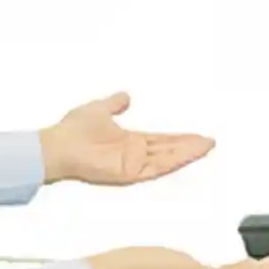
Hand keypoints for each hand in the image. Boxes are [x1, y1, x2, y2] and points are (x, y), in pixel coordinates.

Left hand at [39, 92, 214, 185]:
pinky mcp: (128, 173)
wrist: (58, 144)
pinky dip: (172, 161)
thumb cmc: (73, 129)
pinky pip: (155, 168)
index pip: (160, 141)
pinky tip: (187, 155)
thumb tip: (125, 96)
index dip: (179, 139)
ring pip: (166, 159)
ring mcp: (132, 165)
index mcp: (129, 141)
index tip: (196, 136)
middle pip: (168, 150)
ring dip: (186, 153)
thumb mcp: (99, 108)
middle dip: (188, 146)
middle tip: (209, 142)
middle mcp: (134, 154)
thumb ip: (114, 104)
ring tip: (206, 146)